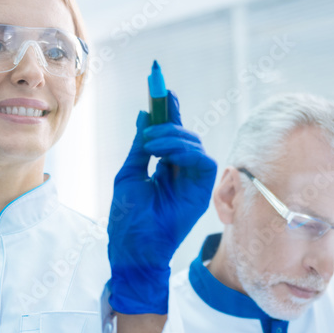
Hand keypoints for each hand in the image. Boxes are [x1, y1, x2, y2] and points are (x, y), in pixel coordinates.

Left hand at [107, 90, 216, 314]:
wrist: (134, 248)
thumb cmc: (128, 219)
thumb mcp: (129, 174)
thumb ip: (140, 147)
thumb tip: (145, 115)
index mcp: (165, 168)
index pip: (170, 132)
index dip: (167, 109)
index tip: (158, 84)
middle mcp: (182, 172)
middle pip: (185, 135)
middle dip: (169, 120)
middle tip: (149, 123)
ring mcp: (193, 181)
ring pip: (195, 144)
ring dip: (172, 138)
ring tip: (150, 145)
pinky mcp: (202, 191)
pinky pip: (204, 161)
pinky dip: (185, 152)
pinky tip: (163, 155)